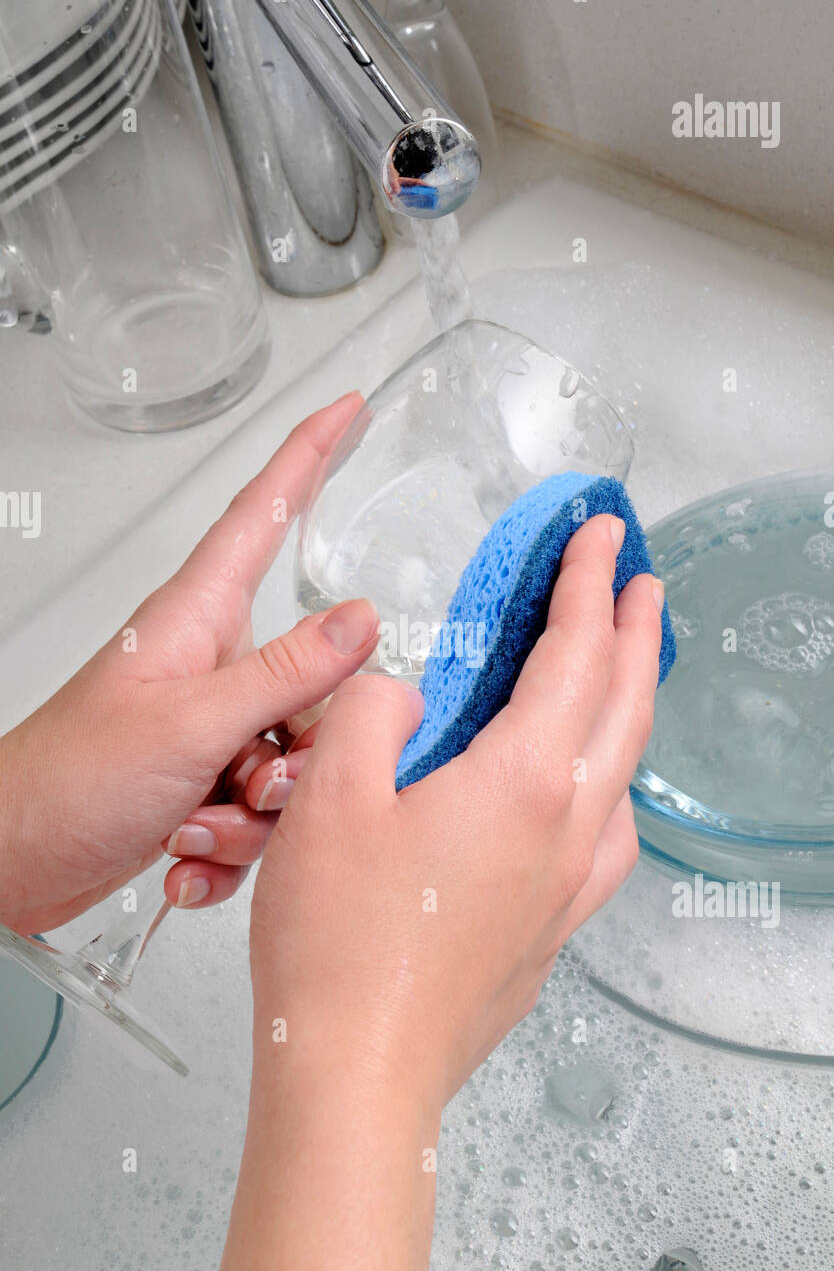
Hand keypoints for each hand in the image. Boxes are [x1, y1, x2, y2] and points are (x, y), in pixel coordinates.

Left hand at [0, 393, 378, 936]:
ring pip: (295, 755)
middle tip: (253, 779)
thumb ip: (284, 672)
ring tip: (195, 816)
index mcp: (198, 619)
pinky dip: (232, 847)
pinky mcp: (204, 779)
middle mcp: (210, 664)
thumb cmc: (68, 782)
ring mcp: (209, 724)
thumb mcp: (190, 723)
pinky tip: (185, 855)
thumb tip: (362, 620)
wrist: (11, 863)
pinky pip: (264, 811)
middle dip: (299, 749)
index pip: (264, 511)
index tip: (348, 407)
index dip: (309, 453)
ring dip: (257, 813)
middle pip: (316, 675)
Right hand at [219, 513, 664, 1270]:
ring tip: (620, 676)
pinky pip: (605, 836)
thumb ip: (373, 712)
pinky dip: (609, 785)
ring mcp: (565, 889)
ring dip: (629, 709)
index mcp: (520, 783)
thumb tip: (405, 696)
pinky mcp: (547, 931)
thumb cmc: (341, 948)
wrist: (357, 1072)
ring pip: (624, 774)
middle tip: (639, 583)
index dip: (590, 584)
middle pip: (624, 708)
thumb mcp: (328, 793)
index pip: (576, 655)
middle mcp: (564, 833)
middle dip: (635, 633)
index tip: (603, 538)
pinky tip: (583, 797)